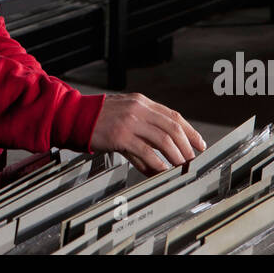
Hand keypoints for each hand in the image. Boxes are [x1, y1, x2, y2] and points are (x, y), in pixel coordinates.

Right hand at [88, 92, 206, 175]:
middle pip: (172, 128)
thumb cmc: (99, 118)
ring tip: (180, 166)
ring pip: (163, 140)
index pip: (174, 116)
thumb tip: (163, 148)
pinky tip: (162, 170)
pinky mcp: (120, 136)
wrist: (74, 116)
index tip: (199, 144)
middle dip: (186, 146)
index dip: (190, 131)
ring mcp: (130, 122)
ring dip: (175, 156)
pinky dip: (157, 163)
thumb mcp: (125, 112)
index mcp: (142, 102)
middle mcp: (138, 109)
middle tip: (192, 159)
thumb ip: (144, 125)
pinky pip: (145, 152)